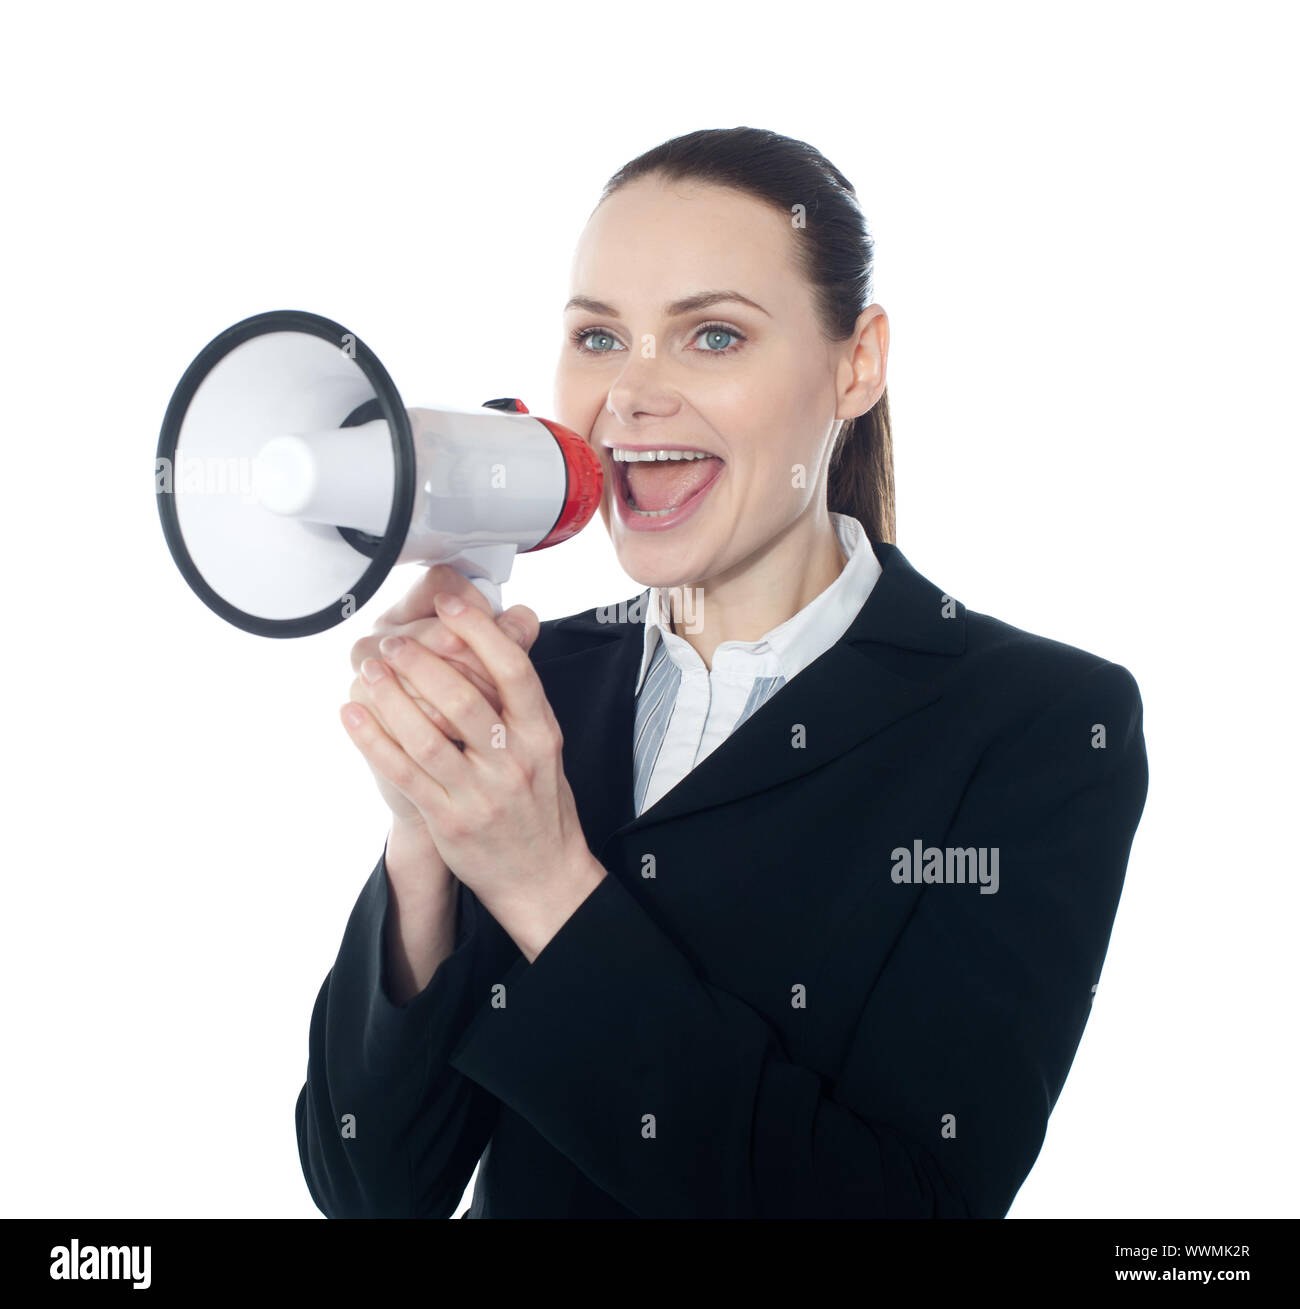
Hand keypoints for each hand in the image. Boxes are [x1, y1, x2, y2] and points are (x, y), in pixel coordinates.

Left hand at [347, 565, 538, 827]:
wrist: (542, 875)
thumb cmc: (539, 802)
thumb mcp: (547, 745)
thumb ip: (520, 698)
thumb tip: (501, 633)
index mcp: (542, 733)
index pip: (512, 669)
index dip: (478, 629)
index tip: (448, 601)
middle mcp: (515, 760)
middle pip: (462, 697)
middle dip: (420, 660)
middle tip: (392, 640)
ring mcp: (481, 793)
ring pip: (426, 734)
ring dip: (389, 695)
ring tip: (368, 670)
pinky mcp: (448, 819)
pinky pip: (403, 772)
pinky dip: (372, 740)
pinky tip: (353, 715)